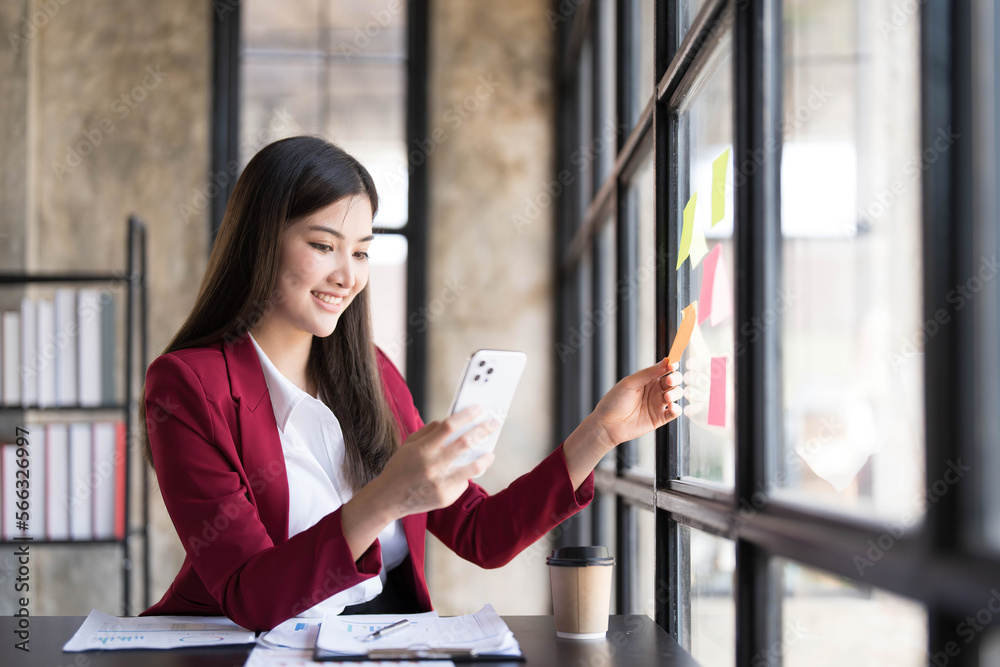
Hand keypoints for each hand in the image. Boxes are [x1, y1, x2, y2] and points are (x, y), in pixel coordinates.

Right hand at [373, 406, 499, 518]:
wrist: (388, 499)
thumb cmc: (400, 467)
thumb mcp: (409, 445)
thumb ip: (430, 431)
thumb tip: (451, 421)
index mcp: (422, 449)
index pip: (449, 426)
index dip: (466, 415)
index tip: (479, 408)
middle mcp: (432, 465)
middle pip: (465, 443)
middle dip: (483, 430)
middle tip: (493, 424)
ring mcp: (440, 483)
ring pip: (472, 468)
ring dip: (485, 459)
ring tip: (490, 454)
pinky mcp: (445, 498)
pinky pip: (462, 483)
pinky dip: (463, 477)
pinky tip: (460, 475)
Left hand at [587, 358, 682, 450]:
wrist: (606, 424)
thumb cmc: (614, 401)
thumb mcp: (629, 383)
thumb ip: (647, 373)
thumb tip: (665, 361)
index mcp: (647, 379)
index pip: (664, 369)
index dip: (671, 365)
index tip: (672, 364)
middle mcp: (654, 390)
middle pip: (673, 380)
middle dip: (675, 378)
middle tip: (669, 380)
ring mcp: (658, 404)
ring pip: (676, 394)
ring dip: (675, 393)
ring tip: (667, 397)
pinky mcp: (659, 418)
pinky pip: (673, 413)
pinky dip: (676, 409)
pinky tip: (672, 407)